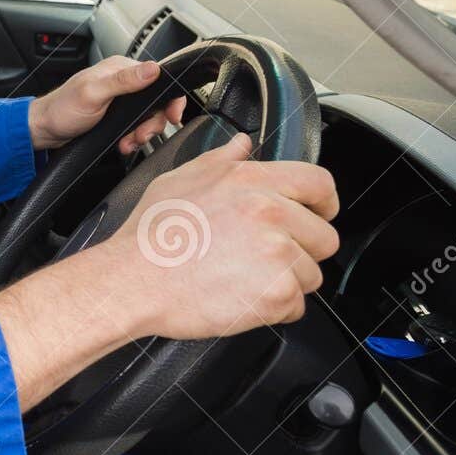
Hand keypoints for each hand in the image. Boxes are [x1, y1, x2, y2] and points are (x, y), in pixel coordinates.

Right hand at [0, 132, 339, 408]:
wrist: (132, 280)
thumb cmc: (150, 235)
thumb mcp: (180, 179)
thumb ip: (221, 160)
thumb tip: (243, 144)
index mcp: (251, 182)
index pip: (319, 183)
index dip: (323, 203)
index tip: (317, 215)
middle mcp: (270, 212)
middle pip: (322, 236)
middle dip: (299, 250)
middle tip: (262, 258)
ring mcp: (277, 254)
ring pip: (310, 274)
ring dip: (285, 281)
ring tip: (242, 280)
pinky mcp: (276, 293)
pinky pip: (295, 306)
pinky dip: (273, 309)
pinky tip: (240, 298)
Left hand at [27, 56, 185, 153]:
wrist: (46, 130)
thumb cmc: (62, 109)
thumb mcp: (93, 94)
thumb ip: (123, 81)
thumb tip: (151, 69)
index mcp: (120, 68)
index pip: (159, 76)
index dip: (170, 97)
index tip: (173, 115)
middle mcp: (123, 81)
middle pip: (157, 101)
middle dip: (152, 123)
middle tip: (141, 135)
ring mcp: (121, 99)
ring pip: (148, 117)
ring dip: (142, 133)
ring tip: (129, 141)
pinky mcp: (117, 115)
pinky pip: (136, 126)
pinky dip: (133, 137)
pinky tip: (124, 143)